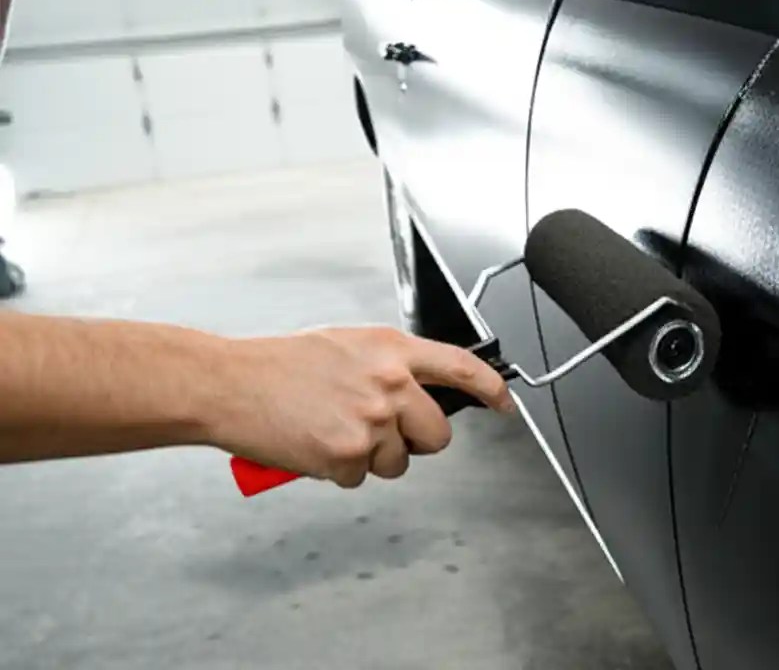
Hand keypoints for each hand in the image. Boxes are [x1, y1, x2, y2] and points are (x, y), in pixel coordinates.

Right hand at [206, 327, 515, 487]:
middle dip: (416, 441)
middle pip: (438, 433)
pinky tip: (315, 446)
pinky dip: (339, 471)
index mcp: (392, 349)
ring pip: (398, 462)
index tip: (504, 404)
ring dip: (372, 458)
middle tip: (382, 434)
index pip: (462, 368)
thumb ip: (386, 366)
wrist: (229, 384)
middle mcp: (390, 383)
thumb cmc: (277, 365)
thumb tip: (412, 393)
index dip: (492, 389)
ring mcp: (372, 421)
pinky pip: (361, 478)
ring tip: (332, 432)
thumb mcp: (345, 346)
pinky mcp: (349, 455)